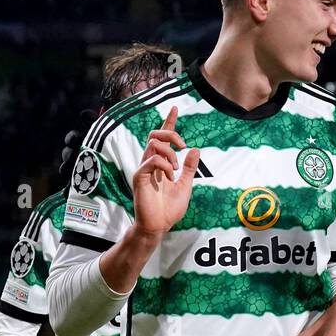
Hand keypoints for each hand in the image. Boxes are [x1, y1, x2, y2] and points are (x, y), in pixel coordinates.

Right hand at [132, 106, 202, 236]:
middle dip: (171, 134)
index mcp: (161, 163)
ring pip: (154, 144)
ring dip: (170, 153)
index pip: (163, 138)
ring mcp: (144, 169)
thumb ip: (189, 169)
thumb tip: (196, 150)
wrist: (158, 226)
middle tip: (182, 146)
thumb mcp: (185, 186)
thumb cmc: (169, 209)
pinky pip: (152, 160)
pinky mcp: (140, 177)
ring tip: (175, 169)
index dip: (169, 122)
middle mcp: (150, 163)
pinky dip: (165, 165)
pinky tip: (170, 177)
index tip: (175, 108)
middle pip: (156, 134)